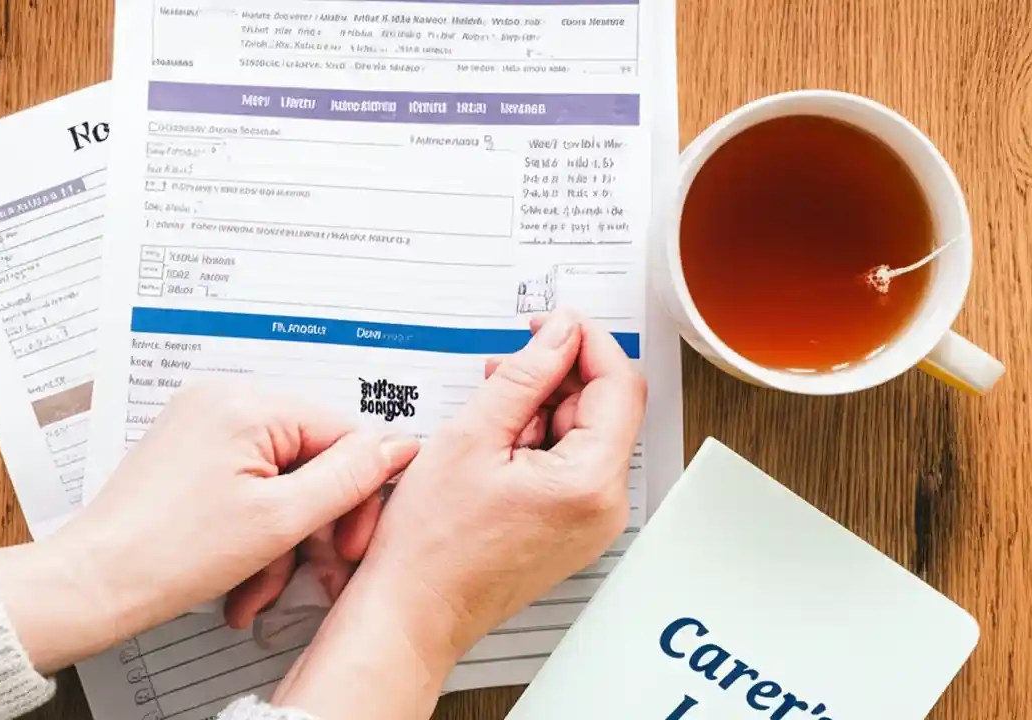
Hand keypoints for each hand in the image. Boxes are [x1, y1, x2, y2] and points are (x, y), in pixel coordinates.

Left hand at [0, 380, 417, 672]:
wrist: (94, 584)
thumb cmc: (169, 554)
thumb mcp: (281, 519)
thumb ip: (349, 477)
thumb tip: (398, 444)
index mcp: (247, 402)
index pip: (342, 433)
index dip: (358, 494)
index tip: (351, 545)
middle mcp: (224, 398)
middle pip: (311, 458)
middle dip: (314, 525)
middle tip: (316, 573)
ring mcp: (204, 423)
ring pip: (281, 479)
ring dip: (283, 539)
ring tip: (260, 587)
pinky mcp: (192, 450)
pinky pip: (250, 483)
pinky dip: (255, 529)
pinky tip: (244, 574)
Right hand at [275, 310, 646, 719]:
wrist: (413, 612)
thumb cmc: (430, 545)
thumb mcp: (473, 436)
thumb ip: (525, 375)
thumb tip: (559, 333)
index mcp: (589, 483)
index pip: (618, 385)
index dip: (587, 341)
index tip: (553, 322)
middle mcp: (603, 506)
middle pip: (605, 409)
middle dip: (558, 376)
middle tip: (507, 365)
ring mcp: (590, 522)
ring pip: (585, 434)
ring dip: (543, 407)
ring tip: (489, 410)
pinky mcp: (571, 528)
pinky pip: (570, 465)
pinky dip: (538, 440)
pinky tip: (496, 440)